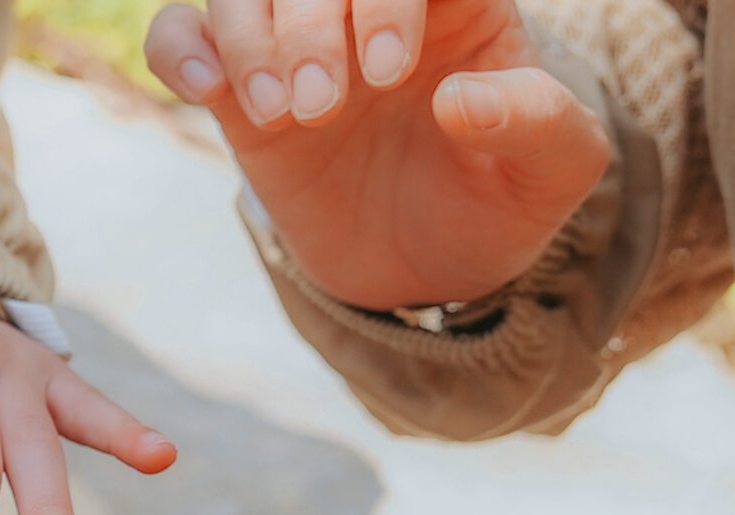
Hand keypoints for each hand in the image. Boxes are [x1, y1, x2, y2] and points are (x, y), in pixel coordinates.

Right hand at [145, 0, 611, 310]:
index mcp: (453, 0)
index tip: (387, 72)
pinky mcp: (239, 92)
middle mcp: (366, 7)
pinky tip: (207, 91)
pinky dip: (180, 47)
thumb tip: (461, 97)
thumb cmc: (496, 200)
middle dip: (308, 25)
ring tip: (279, 113)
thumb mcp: (553, 172)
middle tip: (322, 108)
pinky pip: (180, 32)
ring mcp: (296, 45)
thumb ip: (538, 122)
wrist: (428, 268)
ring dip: (248, 40)